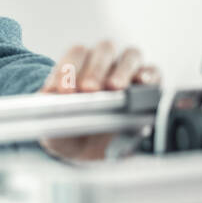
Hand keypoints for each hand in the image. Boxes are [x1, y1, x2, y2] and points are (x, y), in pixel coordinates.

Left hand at [36, 41, 159, 161]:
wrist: (90, 152)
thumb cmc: (70, 133)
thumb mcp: (54, 130)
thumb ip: (49, 114)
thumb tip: (48, 98)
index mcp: (79, 65)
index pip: (76, 54)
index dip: (69, 68)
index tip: (64, 91)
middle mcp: (105, 63)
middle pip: (104, 50)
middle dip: (95, 69)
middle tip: (89, 89)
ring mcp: (130, 71)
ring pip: (131, 55)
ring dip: (122, 70)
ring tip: (115, 88)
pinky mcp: (150, 85)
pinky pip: (153, 72)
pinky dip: (149, 75)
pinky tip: (142, 83)